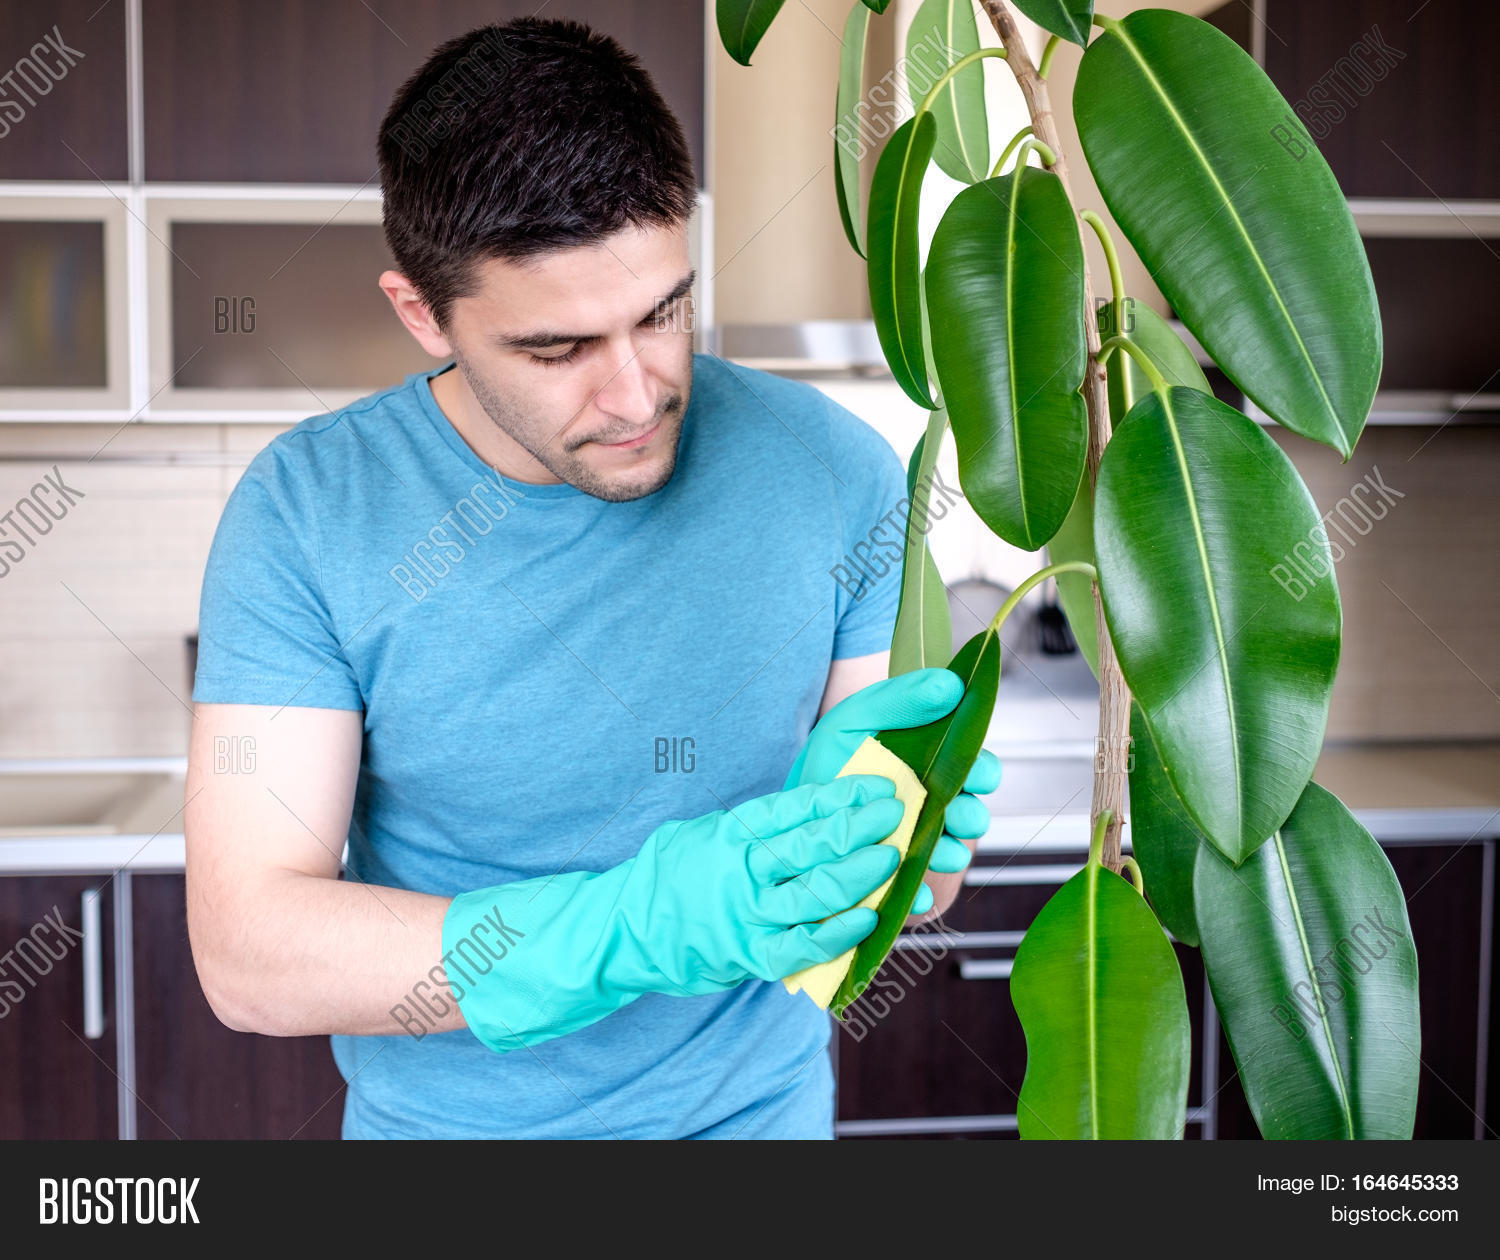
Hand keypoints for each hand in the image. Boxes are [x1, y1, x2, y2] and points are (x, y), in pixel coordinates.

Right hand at [443, 775, 912, 1051]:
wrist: (625, 932)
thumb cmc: (671, 876)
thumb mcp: (704, 831)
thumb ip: (751, 824)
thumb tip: (810, 805)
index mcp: (729, 833)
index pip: (793, 807)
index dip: (839, 795)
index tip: (875, 785)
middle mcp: (739, 872)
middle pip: (810, 845)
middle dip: (858, 827)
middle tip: (895, 813)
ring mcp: (746, 915)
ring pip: (814, 893)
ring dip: (858, 874)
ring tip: (890, 857)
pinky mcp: (751, 954)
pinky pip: (804, 945)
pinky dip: (839, 931)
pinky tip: (868, 916)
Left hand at [784, 668, 996, 914]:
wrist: (792, 801)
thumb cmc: (833, 754)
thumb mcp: (860, 715)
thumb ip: (903, 697)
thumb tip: (951, 685)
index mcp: (937, 765)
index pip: (978, 768)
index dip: (983, 771)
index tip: (978, 774)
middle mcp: (934, 806)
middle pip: (972, 814)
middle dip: (971, 816)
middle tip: (959, 816)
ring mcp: (916, 843)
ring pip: (951, 853)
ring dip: (950, 854)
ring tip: (937, 852)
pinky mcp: (894, 877)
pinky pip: (915, 891)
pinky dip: (917, 893)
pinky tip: (910, 889)